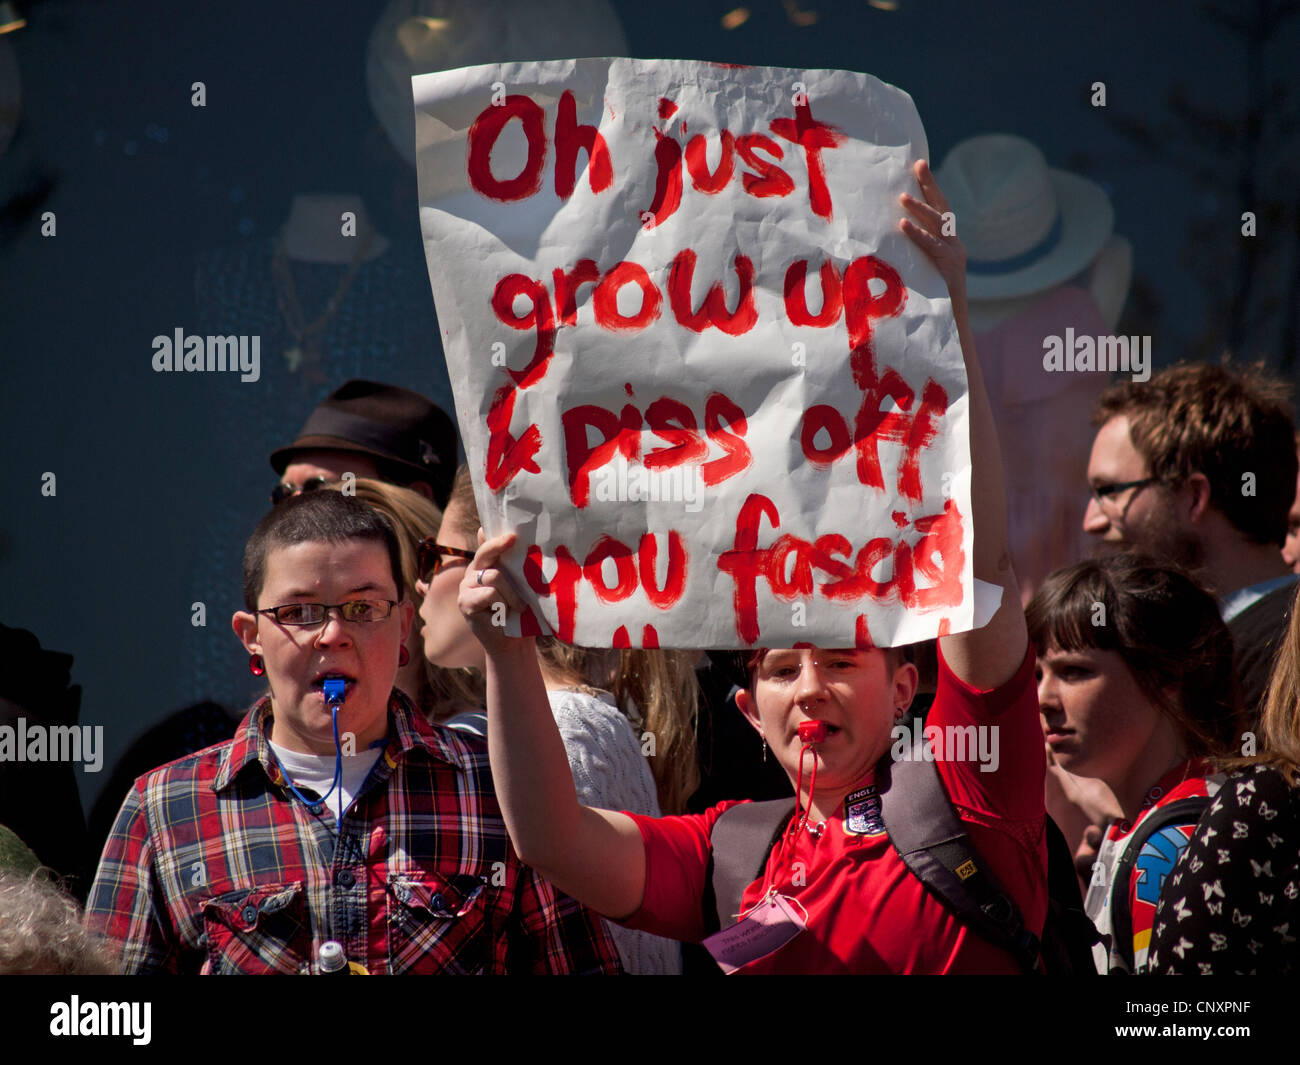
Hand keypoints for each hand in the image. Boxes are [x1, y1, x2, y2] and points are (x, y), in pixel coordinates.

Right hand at [458, 529, 528, 656]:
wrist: (513, 642)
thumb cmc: (520, 612)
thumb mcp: (521, 586)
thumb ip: (515, 565)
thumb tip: (513, 540)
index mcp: (485, 566)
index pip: (487, 545)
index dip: (496, 538)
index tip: (512, 535)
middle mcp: (473, 572)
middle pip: (486, 554)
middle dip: (501, 548)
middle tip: (514, 544)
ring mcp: (466, 586)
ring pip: (494, 576)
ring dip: (512, 594)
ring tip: (519, 608)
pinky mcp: (464, 602)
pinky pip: (489, 594)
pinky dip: (502, 604)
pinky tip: (504, 615)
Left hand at [898, 159, 967, 322]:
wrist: (951, 325)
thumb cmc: (932, 301)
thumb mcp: (922, 272)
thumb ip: (912, 255)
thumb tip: (885, 240)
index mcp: (948, 243)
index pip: (939, 209)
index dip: (930, 187)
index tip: (919, 164)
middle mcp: (955, 244)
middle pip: (942, 208)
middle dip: (930, 184)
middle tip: (918, 163)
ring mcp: (955, 255)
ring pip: (938, 225)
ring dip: (919, 209)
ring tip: (902, 197)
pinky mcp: (950, 268)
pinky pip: (932, 247)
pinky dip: (918, 235)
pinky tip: (902, 225)